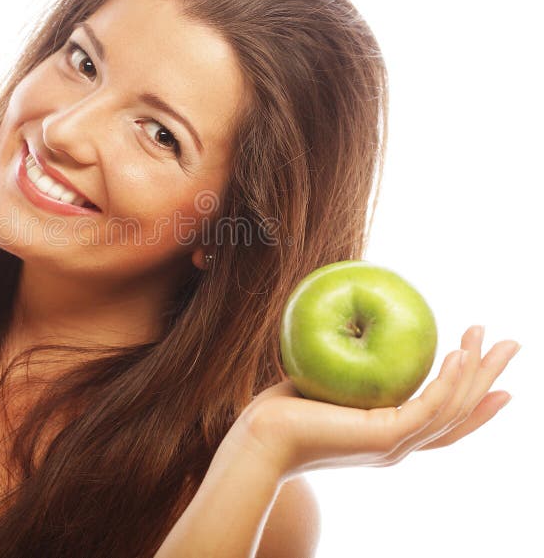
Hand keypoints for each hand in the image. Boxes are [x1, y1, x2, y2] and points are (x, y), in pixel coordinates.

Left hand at [239, 325, 519, 478]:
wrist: (261, 437)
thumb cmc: (283, 410)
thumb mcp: (327, 381)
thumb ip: (349, 365)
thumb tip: (355, 326)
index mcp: (388, 437)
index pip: (444, 423)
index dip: (476, 403)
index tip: (498, 381)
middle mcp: (399, 446)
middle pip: (461, 415)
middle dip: (490, 379)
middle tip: (511, 345)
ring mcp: (395, 446)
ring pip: (454, 409)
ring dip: (476, 372)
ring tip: (486, 336)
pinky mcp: (385, 437)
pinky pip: (429, 406)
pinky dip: (449, 381)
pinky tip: (457, 354)